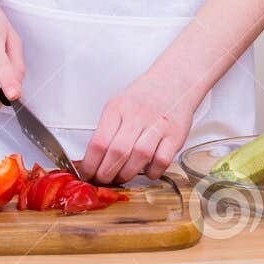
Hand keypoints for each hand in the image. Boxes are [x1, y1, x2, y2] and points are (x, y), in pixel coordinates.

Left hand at [79, 68, 202, 184]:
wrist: (173, 82)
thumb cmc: (142, 98)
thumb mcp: (118, 105)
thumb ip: (106, 130)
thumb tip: (92, 161)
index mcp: (117, 108)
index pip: (98, 142)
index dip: (90, 165)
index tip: (87, 175)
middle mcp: (137, 115)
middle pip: (117, 152)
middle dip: (106, 174)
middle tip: (103, 180)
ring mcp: (158, 125)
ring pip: (139, 156)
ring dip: (127, 174)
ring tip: (121, 178)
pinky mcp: (176, 135)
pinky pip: (162, 160)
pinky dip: (152, 171)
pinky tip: (147, 170)